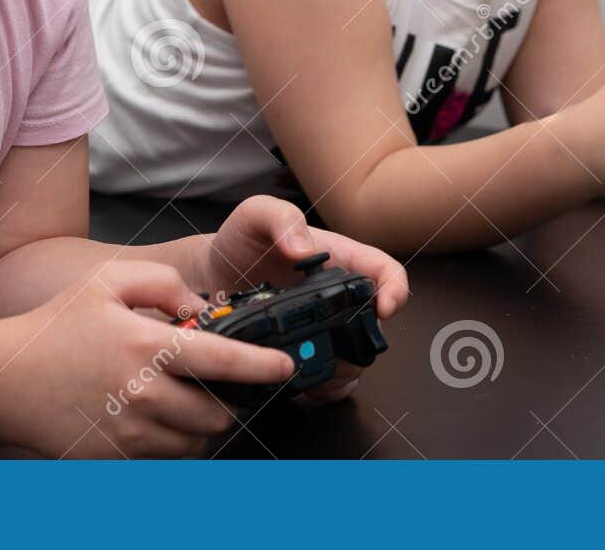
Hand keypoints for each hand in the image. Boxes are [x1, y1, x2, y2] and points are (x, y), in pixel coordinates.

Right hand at [0, 259, 295, 457]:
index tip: (285, 367)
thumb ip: (164, 283)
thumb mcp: (107, 281)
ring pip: (196, 440)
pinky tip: (157, 415)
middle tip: (218, 382)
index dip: (262, 365)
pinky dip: (175, 440)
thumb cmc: (57, 326)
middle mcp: (142, 395)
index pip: (221, 359)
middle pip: (216, 412)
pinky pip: (167, 457)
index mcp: (145, 346)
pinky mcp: (117, 459)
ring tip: (184, 397)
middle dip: (227, 398)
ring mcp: (129, 433)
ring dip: (202, 422)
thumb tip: (202, 306)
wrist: (4, 380)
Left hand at [198, 195, 409, 402]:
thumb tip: (305, 249)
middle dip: (360, 343)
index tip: (384, 308)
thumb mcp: (255, 215)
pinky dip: (322, 389)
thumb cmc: (238, 243)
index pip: (385, 272)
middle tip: (329, 346)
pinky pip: (331, 383)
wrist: (208, 278)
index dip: (395, 290)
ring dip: (340, 369)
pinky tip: (298, 381)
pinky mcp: (306, 357)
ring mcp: (325, 330)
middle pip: (373, 326)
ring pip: (355, 360)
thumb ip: (281, 219)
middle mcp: (338, 298)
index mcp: (338, 260)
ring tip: (306, 365)